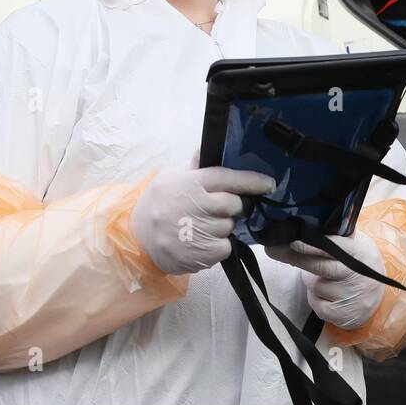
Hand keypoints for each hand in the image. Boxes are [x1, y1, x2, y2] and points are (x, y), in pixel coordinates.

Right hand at [132, 166, 274, 274]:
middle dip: (231, 207)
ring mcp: (197, 231)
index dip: (252, 181)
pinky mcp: (200, 254)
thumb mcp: (170, 179)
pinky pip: (224, 247)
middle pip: (234, 204)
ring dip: (221, 227)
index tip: (269, 184)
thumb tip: (208, 150)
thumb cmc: (157, 205)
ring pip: (229, 227)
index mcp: (189, 183)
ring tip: (199, 226)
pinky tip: (199, 242)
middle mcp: (194, 205)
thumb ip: (194, 168)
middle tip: (215, 210)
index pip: (228, 178)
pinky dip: (218, 246)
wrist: (136, 239)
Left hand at [266, 232, 386, 329]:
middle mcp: (354, 273)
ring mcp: (349, 296)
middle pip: (318, 266)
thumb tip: (303, 225)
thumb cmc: (359, 262)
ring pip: (313, 284)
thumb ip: (335, 235)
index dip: (310, 245)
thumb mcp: (355, 243)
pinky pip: (315, 304)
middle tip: (274, 249)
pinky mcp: (343, 315)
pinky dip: (316, 298)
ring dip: (312, 280)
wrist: (379, 294)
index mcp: (357, 251)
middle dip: (296, 257)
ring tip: (327, 278)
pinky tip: (328, 294)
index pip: (332, 247)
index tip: (292, 241)